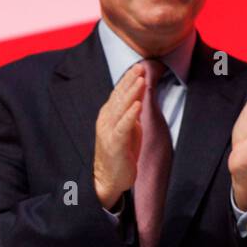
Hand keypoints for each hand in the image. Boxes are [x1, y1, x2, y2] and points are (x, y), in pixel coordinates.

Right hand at [93, 64, 146, 208]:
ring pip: (120, 108)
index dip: (128, 80)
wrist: (109, 178)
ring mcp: (109, 131)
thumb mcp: (129, 128)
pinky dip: (130, 115)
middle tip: (140, 67)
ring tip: (140, 80)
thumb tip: (140, 97)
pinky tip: (138, 105)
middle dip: (130, 81)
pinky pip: (123, 126)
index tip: (139, 67)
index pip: (118, 94)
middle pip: (119, 97)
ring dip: (131, 93)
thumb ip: (131, 113)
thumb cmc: (121, 153)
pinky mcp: (114, 143)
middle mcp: (106, 120)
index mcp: (109, 115)